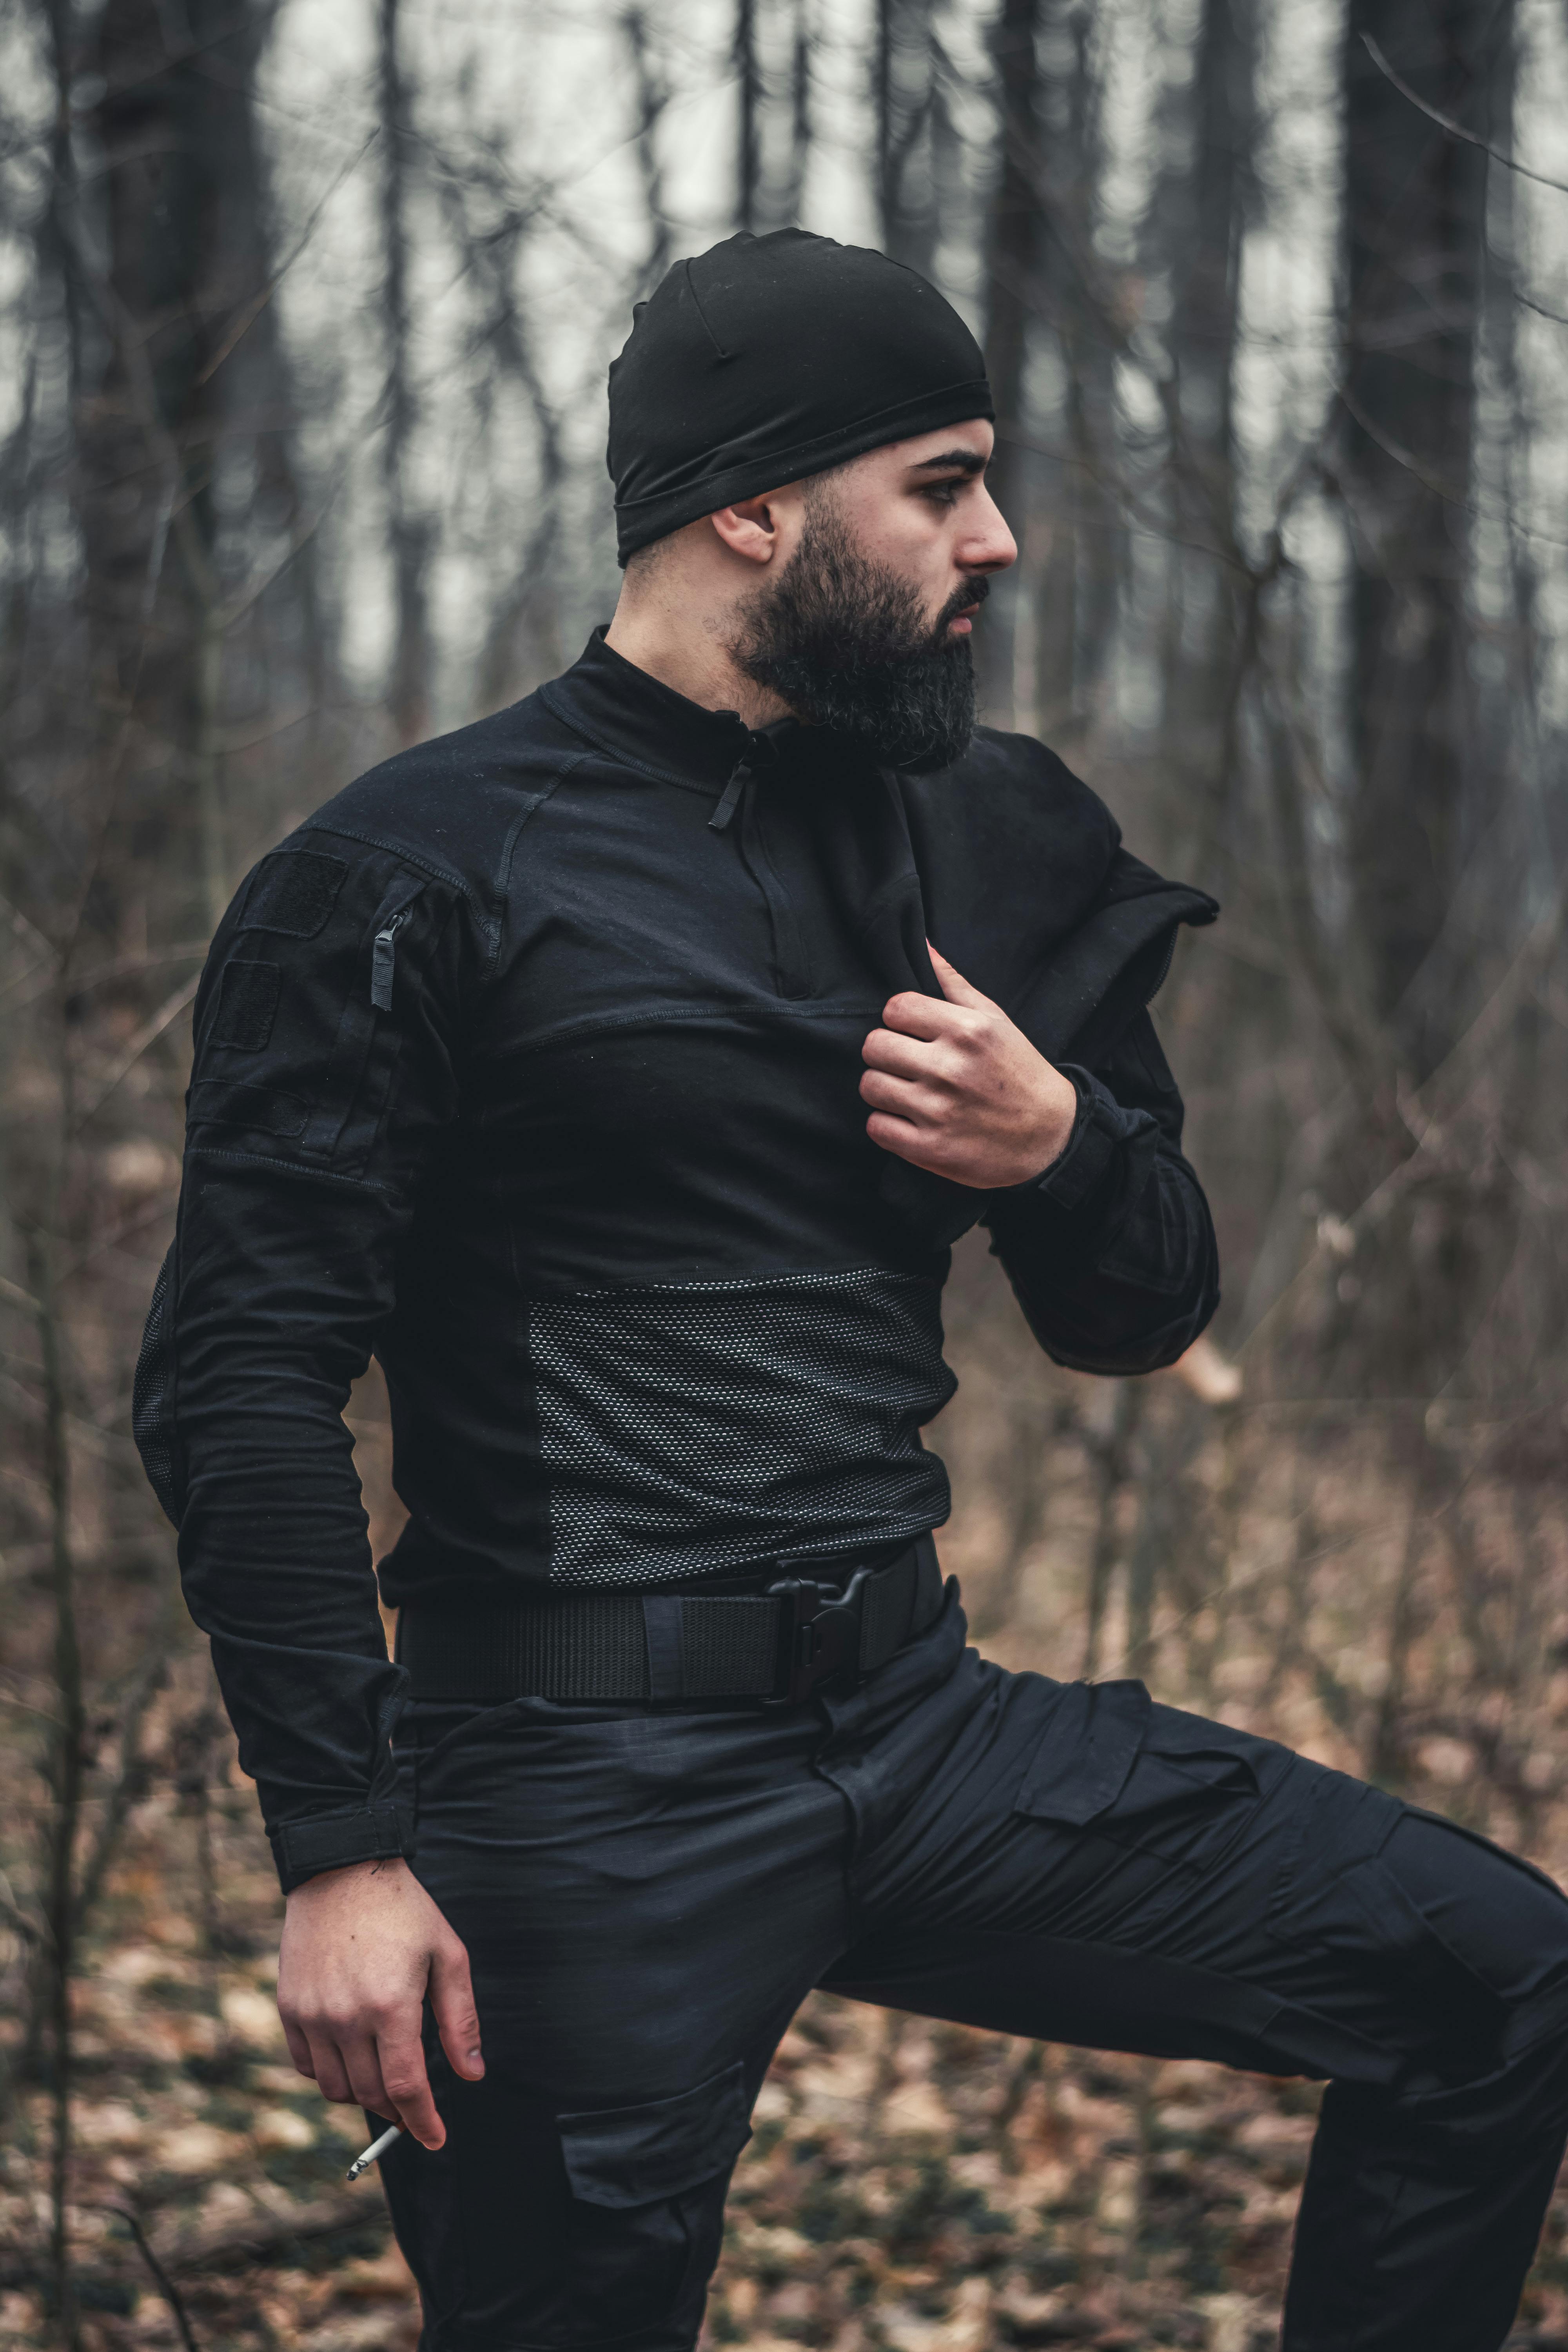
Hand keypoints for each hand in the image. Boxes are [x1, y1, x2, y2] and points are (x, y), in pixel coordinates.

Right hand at [277, 1856, 482, 2149]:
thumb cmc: (404, 1911)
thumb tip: (472, 2074)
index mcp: (391, 2006)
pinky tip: (350, 2057)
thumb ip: (460, 2019)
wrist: (343, 1871)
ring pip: (336, 2088)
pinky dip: (329, 2074)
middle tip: (414, 2107)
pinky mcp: (289, 2007)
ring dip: (363, 2094)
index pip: (406, 2088)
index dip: (421, 2122)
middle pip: (371, 2094)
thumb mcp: (447, 1955)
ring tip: (384, 2077)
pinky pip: (307, 2065)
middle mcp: (346, 2018)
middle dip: (397, 2111)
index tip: (435, 2139)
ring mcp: (313, 2014)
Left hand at [860, 943, 1076, 1188]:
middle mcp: (951, 1069)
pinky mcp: (930, 1149)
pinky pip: (876, 1127)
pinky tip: (909, 1120)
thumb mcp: (995, 1021)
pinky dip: (887, 1124)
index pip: (895, 1008)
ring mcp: (939, 1111)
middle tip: (905, 1063)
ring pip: (870, 1086)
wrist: (1051, 1136)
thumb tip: (923, 945)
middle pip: (874, 1046)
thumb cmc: (1018, 1071)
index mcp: (967, 1031)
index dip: (898, 1020)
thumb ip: (955, 985)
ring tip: (907, 1091)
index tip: (912, 1033)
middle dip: (885, 1053)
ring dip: (883, 1088)